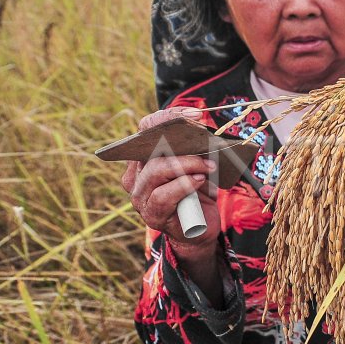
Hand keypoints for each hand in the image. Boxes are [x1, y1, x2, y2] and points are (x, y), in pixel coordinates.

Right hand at [120, 107, 220, 255]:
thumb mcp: (197, 166)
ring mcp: (140, 195)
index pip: (148, 128)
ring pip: (156, 171)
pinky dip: (184, 185)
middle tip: (207, 145)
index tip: (195, 115)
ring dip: (187, 165)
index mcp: (144, 157)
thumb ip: (193, 150)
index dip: (168, 117)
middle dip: (182, 144)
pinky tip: (200, 181)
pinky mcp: (150, 213)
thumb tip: (202, 131)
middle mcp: (136, 174)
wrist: (199, 228)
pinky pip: (162, 196)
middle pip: (151, 148)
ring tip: (208, 166)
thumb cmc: (197, 192)